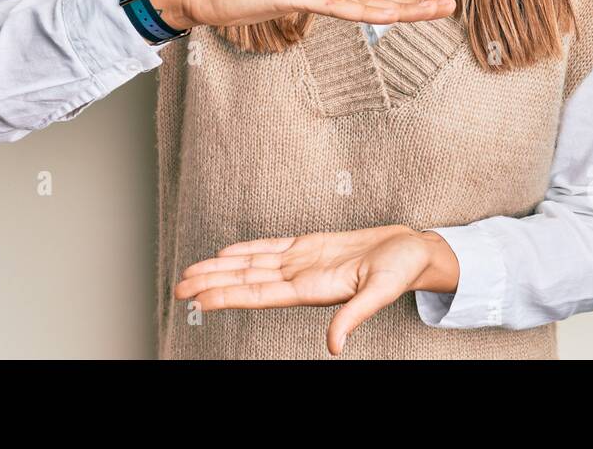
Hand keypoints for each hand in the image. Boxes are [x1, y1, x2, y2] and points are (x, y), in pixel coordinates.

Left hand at [173, 224, 460, 355]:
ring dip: (221, 268)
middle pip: (246, 281)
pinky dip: (247, 250)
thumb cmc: (401, 269)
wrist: (413, 250)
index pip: (260, 294)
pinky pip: (271, 248)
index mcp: (312, 289)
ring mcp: (303, 262)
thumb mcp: (380, 292)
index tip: (199, 300)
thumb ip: (355, 317)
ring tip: (191, 272)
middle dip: (212, 284)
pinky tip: (227, 253)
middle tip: (178, 287)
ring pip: (252, 265)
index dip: (228, 296)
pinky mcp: (310, 246)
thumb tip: (335, 346)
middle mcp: (300, 278)